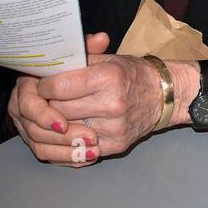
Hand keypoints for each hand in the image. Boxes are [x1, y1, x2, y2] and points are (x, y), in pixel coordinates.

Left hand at [40, 33, 163, 157]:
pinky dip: (68, 141)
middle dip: (47, 105)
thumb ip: (79, 58)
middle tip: (45, 100)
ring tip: (55, 114)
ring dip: (56, 124)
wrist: (163, 96)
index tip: (43, 84)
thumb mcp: (108, 58)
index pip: (59, 86)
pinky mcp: (115, 146)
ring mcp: (114, 128)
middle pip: (59, 110)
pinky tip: (66, 131)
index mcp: (109, 78)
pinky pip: (79, 149)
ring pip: (66, 132)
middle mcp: (112, 104)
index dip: (44, 86)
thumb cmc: (132, 74)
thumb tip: (49, 60)